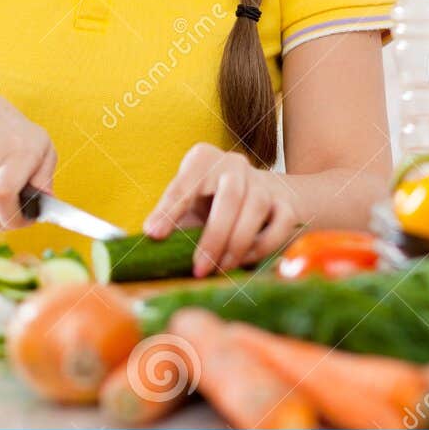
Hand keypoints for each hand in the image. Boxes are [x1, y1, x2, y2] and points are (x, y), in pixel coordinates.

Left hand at [143, 144, 300, 275]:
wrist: (258, 196)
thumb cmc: (210, 205)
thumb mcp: (187, 208)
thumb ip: (169, 223)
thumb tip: (143, 248)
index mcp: (201, 160)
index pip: (183, 184)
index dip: (168, 210)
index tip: (154, 235)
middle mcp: (233, 164)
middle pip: (228, 196)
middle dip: (214, 237)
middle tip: (199, 268)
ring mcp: (262, 180)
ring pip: (256, 207)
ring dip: (239, 243)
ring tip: (222, 267)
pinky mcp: (286, 201)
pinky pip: (281, 223)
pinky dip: (265, 246)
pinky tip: (246, 261)